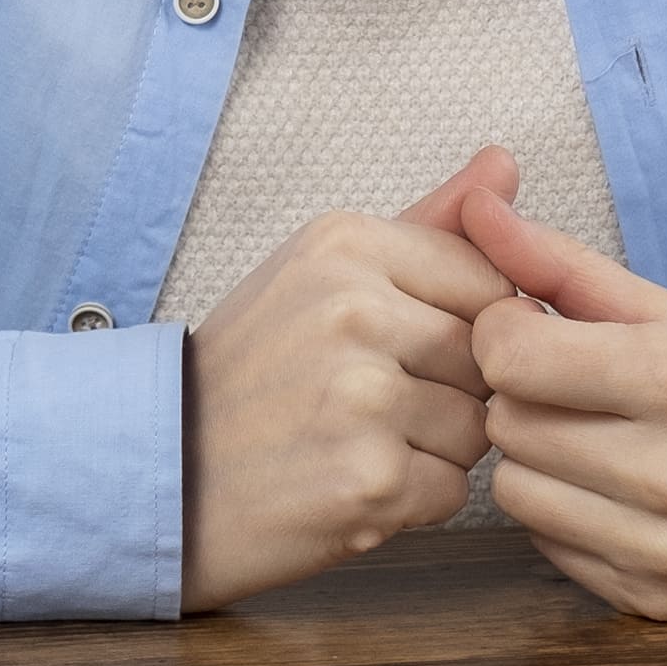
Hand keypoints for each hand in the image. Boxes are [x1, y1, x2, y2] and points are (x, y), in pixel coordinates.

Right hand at [180, 147, 522, 610]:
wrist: (161, 473)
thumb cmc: (253, 371)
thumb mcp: (322, 270)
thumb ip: (428, 222)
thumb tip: (505, 165)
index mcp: (347, 244)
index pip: (491, 280)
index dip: (464, 328)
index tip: (403, 349)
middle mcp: (356, 312)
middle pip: (489, 357)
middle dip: (452, 391)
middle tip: (371, 405)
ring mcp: (363, 400)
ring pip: (478, 428)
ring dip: (435, 450)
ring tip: (357, 442)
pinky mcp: (368, 482)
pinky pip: (450, 491)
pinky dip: (412, 501)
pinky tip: (350, 485)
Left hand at [463, 189, 666, 620]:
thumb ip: (567, 266)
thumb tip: (473, 207)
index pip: (513, 358)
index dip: (504, 332)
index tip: (533, 326)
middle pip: (509, 422)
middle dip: (524, 392)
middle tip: (573, 383)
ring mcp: (665, 547)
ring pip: (515, 492)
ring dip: (537, 457)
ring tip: (591, 436)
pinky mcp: (655, 600)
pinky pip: (547, 546)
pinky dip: (564, 512)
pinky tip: (613, 490)